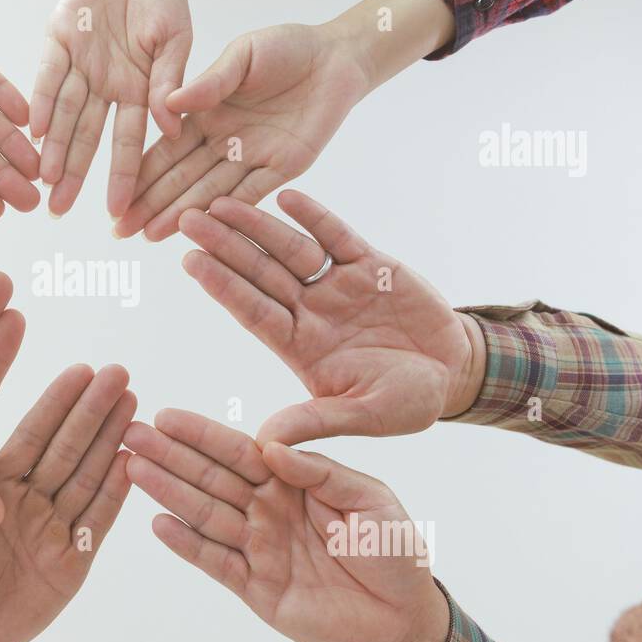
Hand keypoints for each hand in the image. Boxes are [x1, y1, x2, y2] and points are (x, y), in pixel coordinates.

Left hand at [0, 364, 135, 641]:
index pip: (30, 437)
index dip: (55, 405)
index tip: (80, 372)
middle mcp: (28, 500)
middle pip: (66, 448)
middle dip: (92, 411)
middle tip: (118, 374)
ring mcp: (53, 528)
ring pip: (88, 477)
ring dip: (110, 441)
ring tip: (133, 405)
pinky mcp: (72, 561)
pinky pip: (97, 523)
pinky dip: (115, 494)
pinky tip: (131, 463)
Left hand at [31, 0, 190, 217]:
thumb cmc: (167, 1)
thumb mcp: (176, 40)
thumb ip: (170, 81)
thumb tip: (172, 128)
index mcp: (138, 94)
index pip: (127, 143)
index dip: (121, 177)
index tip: (117, 211)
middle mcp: (105, 88)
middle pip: (87, 137)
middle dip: (73, 174)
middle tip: (57, 210)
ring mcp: (80, 67)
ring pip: (64, 114)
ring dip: (53, 147)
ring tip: (43, 180)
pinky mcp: (58, 40)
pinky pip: (48, 74)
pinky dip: (42, 100)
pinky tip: (35, 128)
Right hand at [114, 24, 369, 240]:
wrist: (336, 56)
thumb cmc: (285, 47)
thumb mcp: (242, 55)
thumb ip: (210, 82)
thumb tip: (169, 103)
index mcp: (206, 115)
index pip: (166, 150)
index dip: (140, 174)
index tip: (115, 195)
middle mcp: (223, 142)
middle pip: (181, 179)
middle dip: (151, 205)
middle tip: (122, 231)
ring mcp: (252, 158)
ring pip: (210, 192)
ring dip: (182, 214)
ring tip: (151, 236)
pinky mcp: (284, 167)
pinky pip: (253, 192)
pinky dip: (229, 210)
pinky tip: (203, 226)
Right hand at [124, 410, 448, 641]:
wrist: (404, 617)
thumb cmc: (394, 549)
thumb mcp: (368, 498)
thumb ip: (320, 471)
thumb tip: (272, 447)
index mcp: (292, 481)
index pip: (239, 452)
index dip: (202, 434)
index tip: (166, 416)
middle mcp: (266, 510)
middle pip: (210, 478)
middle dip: (170, 456)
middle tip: (131, 435)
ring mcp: (258, 549)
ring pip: (204, 514)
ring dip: (167, 491)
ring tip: (131, 468)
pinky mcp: (255, 588)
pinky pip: (215, 562)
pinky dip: (186, 544)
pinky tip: (158, 524)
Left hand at [177, 190, 485, 443]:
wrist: (454, 373)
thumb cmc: (407, 402)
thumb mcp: (365, 416)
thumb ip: (317, 421)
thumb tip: (265, 443)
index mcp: (302, 347)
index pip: (254, 311)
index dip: (223, 286)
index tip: (189, 262)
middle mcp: (311, 312)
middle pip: (260, 274)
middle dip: (225, 246)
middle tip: (187, 219)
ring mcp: (337, 286)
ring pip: (290, 250)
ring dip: (257, 226)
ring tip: (222, 203)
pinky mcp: (370, 265)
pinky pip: (336, 235)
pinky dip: (314, 216)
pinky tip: (286, 198)